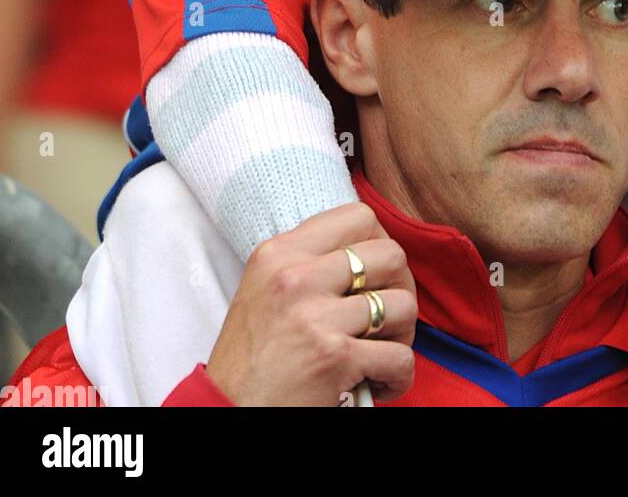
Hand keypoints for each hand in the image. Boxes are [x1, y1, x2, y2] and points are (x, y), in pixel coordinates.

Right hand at [206, 201, 417, 406]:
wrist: (224, 411)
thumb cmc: (250, 359)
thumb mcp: (265, 288)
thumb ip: (309, 262)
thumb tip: (367, 250)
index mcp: (280, 253)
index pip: (358, 216)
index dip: (380, 243)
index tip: (377, 274)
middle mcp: (296, 276)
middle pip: (390, 254)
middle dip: (402, 287)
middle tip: (388, 316)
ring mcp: (316, 316)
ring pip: (403, 304)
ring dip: (403, 333)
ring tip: (383, 350)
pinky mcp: (334, 357)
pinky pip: (400, 357)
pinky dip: (399, 376)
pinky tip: (378, 382)